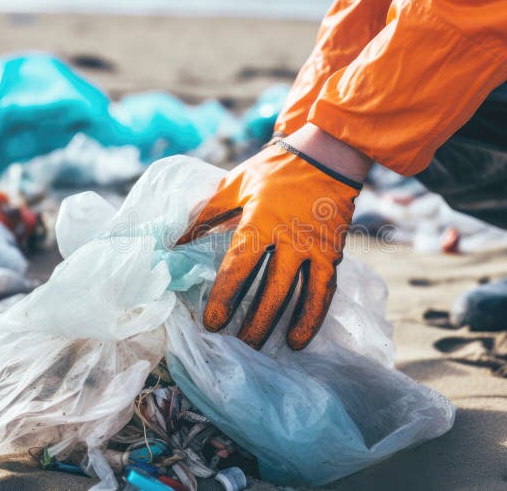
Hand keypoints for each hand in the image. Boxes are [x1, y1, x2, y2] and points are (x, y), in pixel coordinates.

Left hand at [178, 124, 369, 349]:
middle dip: (253, 321)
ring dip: (281, 324)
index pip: (240, 265)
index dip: (226, 297)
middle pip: (270, 288)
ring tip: (264, 349)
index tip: (213, 323)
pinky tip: (298, 339)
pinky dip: (311, 317)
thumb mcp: (235, 184)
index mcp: (261, 219)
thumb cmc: (273, 170)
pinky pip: (323, 291)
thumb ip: (206, 214)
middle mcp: (290, 237)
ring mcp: (315, 248)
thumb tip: (173, 241)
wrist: (325, 156)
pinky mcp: (333, 254)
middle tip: (236, 346)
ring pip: (298, 294)